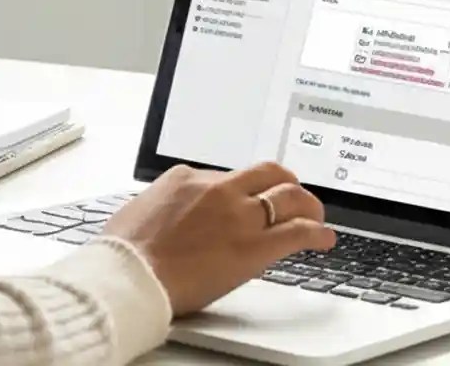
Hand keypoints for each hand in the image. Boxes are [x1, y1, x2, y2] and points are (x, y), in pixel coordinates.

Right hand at [103, 162, 335, 315]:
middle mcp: (219, 190)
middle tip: (293, 195)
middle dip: (285, 183)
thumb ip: (166, 205)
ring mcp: (239, 216)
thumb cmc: (125, 253)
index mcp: (187, 178)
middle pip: (267, 174)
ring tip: (316, 215)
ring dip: (308, 204)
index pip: (228, 176)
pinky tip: (324, 239)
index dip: (243, 191)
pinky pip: (298, 232)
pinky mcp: (254, 247)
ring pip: (290, 197)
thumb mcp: (139, 210)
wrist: (129, 275)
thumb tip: (170, 211)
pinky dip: (318, 233)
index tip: (248, 200)